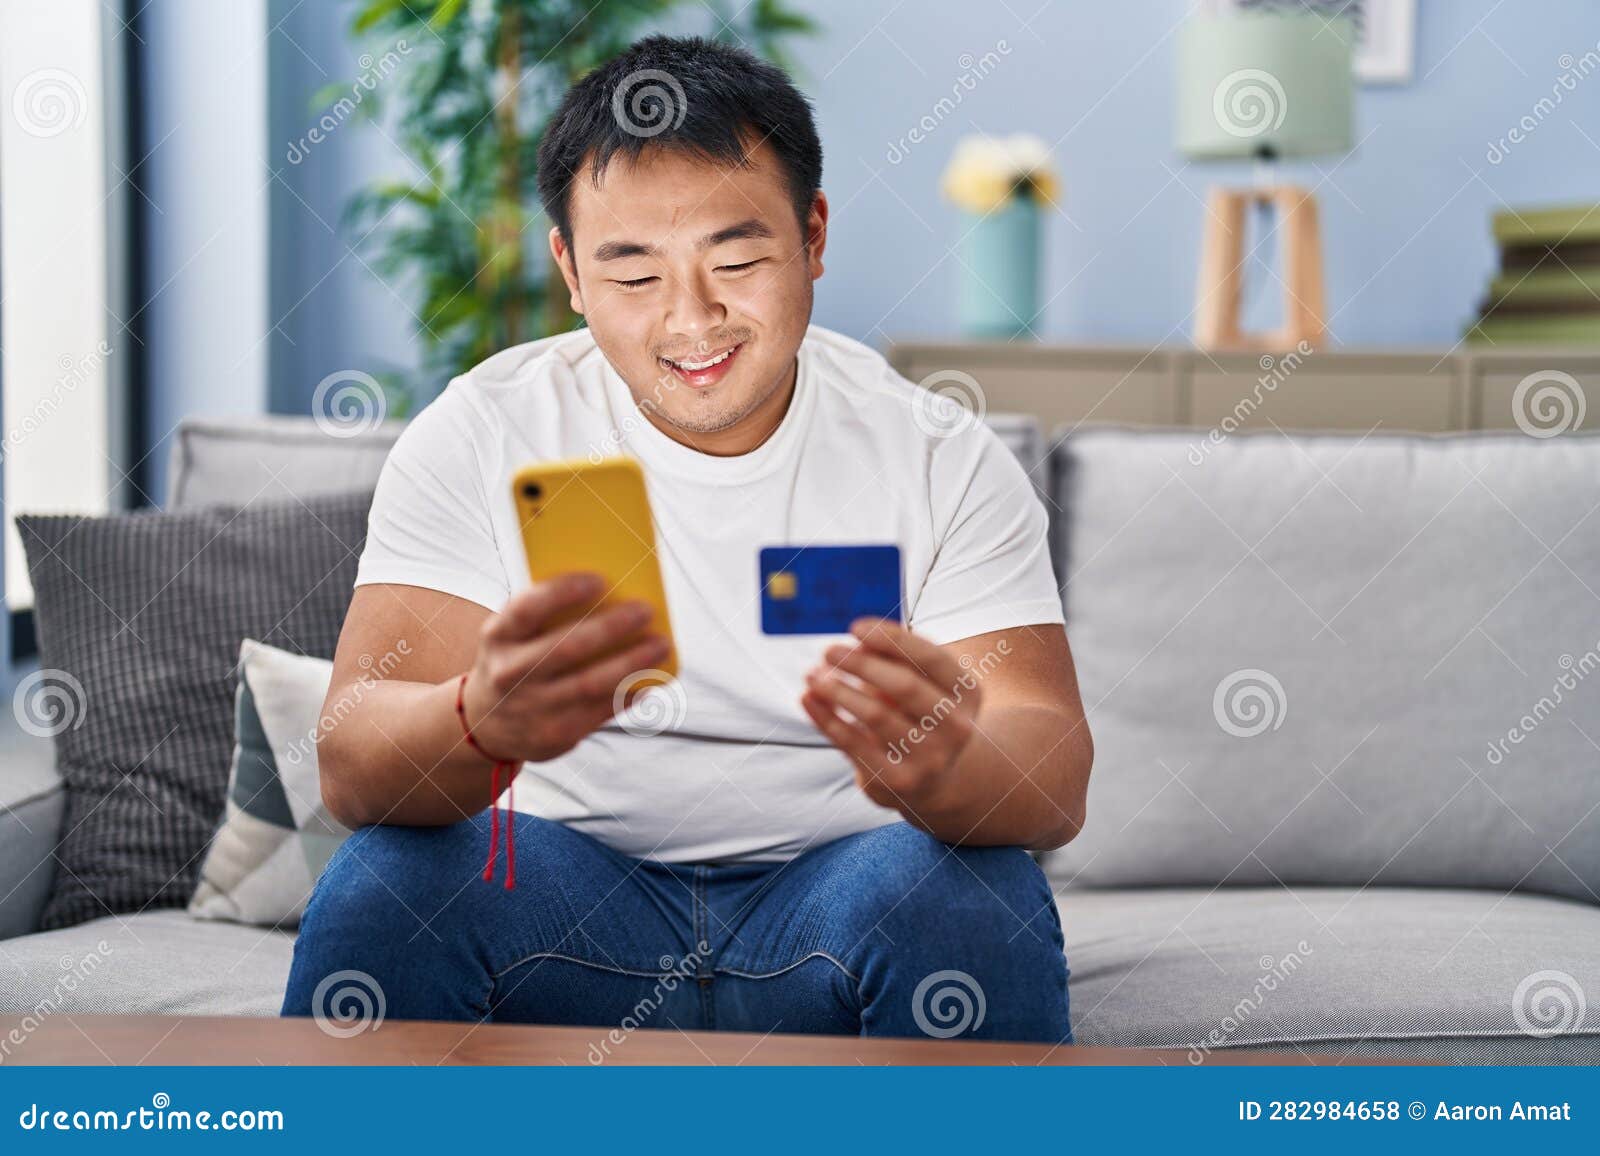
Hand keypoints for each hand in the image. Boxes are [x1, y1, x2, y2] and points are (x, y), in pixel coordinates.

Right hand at [459, 572, 669, 763]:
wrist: (486, 722)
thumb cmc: (516, 660)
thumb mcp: (512, 634)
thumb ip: (545, 616)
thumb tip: (614, 591)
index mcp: (498, 636)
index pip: (526, 610)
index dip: (561, 593)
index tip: (599, 580)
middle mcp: (509, 673)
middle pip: (566, 648)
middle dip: (610, 628)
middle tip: (645, 610)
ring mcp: (531, 708)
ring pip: (590, 684)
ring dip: (632, 663)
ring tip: (661, 645)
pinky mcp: (553, 736)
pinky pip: (600, 713)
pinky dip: (629, 694)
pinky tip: (650, 680)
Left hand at [799, 618, 981, 816]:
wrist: (931, 779)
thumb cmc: (918, 714)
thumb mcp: (921, 684)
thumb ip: (895, 660)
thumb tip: (855, 646)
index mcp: (967, 693)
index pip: (931, 658)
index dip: (891, 639)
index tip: (854, 627)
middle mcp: (956, 727)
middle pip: (904, 685)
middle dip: (861, 664)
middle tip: (828, 650)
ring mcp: (929, 758)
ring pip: (874, 715)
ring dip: (837, 690)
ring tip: (812, 674)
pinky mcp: (897, 781)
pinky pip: (853, 743)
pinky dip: (825, 718)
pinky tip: (808, 698)